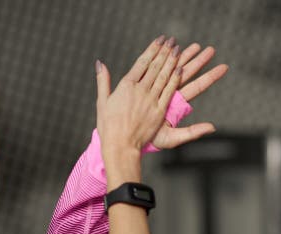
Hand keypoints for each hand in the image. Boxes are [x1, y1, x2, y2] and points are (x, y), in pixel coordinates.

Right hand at [95, 37, 182, 157]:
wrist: (120, 145)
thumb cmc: (108, 126)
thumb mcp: (102, 101)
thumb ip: (103, 81)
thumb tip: (100, 63)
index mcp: (125, 86)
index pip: (142, 62)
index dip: (152, 50)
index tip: (159, 40)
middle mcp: (140, 90)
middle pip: (155, 67)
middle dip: (164, 52)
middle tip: (172, 41)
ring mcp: (151, 100)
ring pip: (164, 76)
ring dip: (172, 61)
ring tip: (178, 50)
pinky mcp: (159, 111)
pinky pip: (169, 91)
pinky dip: (175, 79)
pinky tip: (180, 69)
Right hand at [150, 43, 228, 149]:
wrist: (129, 135)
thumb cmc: (152, 139)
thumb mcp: (172, 138)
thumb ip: (192, 132)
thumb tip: (213, 128)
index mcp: (179, 104)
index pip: (198, 87)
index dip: (210, 77)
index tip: (223, 68)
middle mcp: (172, 94)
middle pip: (189, 74)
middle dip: (200, 61)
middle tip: (211, 50)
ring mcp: (161, 88)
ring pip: (177, 68)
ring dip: (186, 56)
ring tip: (197, 46)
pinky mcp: (149, 84)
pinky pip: (160, 68)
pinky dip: (167, 59)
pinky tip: (175, 49)